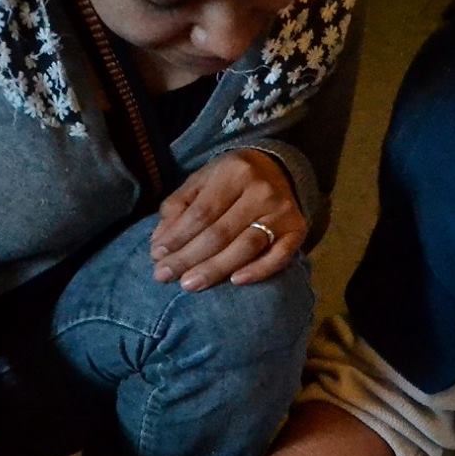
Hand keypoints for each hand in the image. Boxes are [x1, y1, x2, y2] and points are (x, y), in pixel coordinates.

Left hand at [150, 149, 304, 291]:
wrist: (278, 170)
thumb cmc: (231, 181)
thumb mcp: (201, 182)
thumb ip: (178, 207)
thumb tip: (159, 243)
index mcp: (234, 172)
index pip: (201, 212)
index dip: (178, 237)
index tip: (156, 256)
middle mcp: (262, 190)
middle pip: (221, 232)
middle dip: (190, 257)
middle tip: (166, 277)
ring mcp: (283, 211)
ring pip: (246, 246)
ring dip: (216, 268)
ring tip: (191, 284)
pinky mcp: (298, 230)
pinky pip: (280, 256)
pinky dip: (259, 270)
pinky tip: (236, 281)